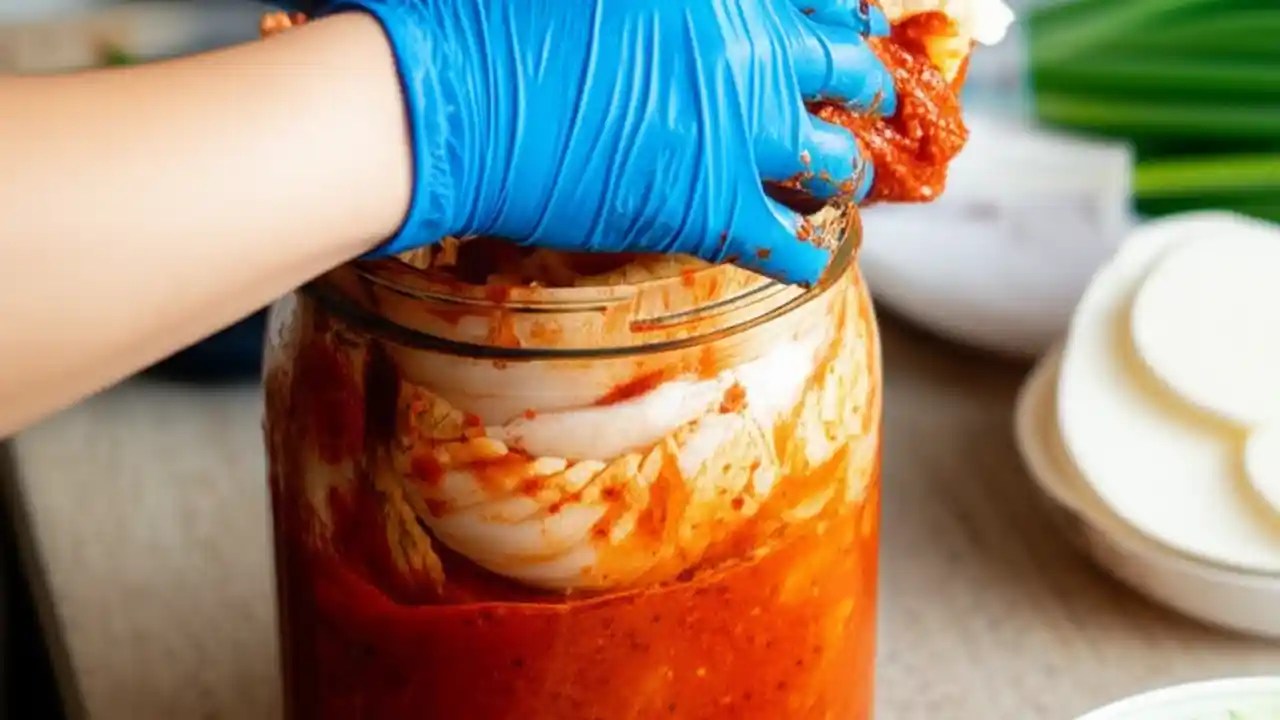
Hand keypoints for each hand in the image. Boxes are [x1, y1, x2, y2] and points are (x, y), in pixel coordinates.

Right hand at [321, 0, 895, 283]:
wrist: (454, 98)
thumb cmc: (497, 13)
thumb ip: (679, 3)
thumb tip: (706, 14)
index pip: (832, 4)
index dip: (848, 25)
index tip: (851, 38)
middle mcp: (753, 52)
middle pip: (850, 74)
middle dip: (862, 92)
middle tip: (861, 107)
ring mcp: (740, 134)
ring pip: (837, 162)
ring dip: (842, 172)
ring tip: (835, 180)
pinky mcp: (712, 211)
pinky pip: (794, 243)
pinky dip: (809, 249)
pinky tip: (804, 249)